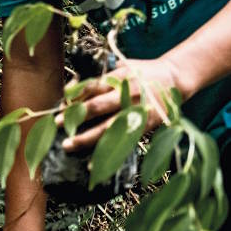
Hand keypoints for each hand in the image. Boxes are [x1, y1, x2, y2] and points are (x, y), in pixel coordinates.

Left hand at [57, 56, 183, 151]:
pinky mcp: (145, 125)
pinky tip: (94, 162)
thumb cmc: (142, 73)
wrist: (174, 79)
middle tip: (56, 125)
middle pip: (98, 106)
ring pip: (109, 127)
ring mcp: (137, 111)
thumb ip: (101, 78)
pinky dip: (108, 151)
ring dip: (87, 137)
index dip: (75, 98)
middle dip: (76, 116)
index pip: (92, 88)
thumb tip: (73, 92)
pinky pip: (123, 140)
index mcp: (121, 77)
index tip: (60, 106)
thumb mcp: (123, 67)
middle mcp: (128, 94)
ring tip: (69, 144)